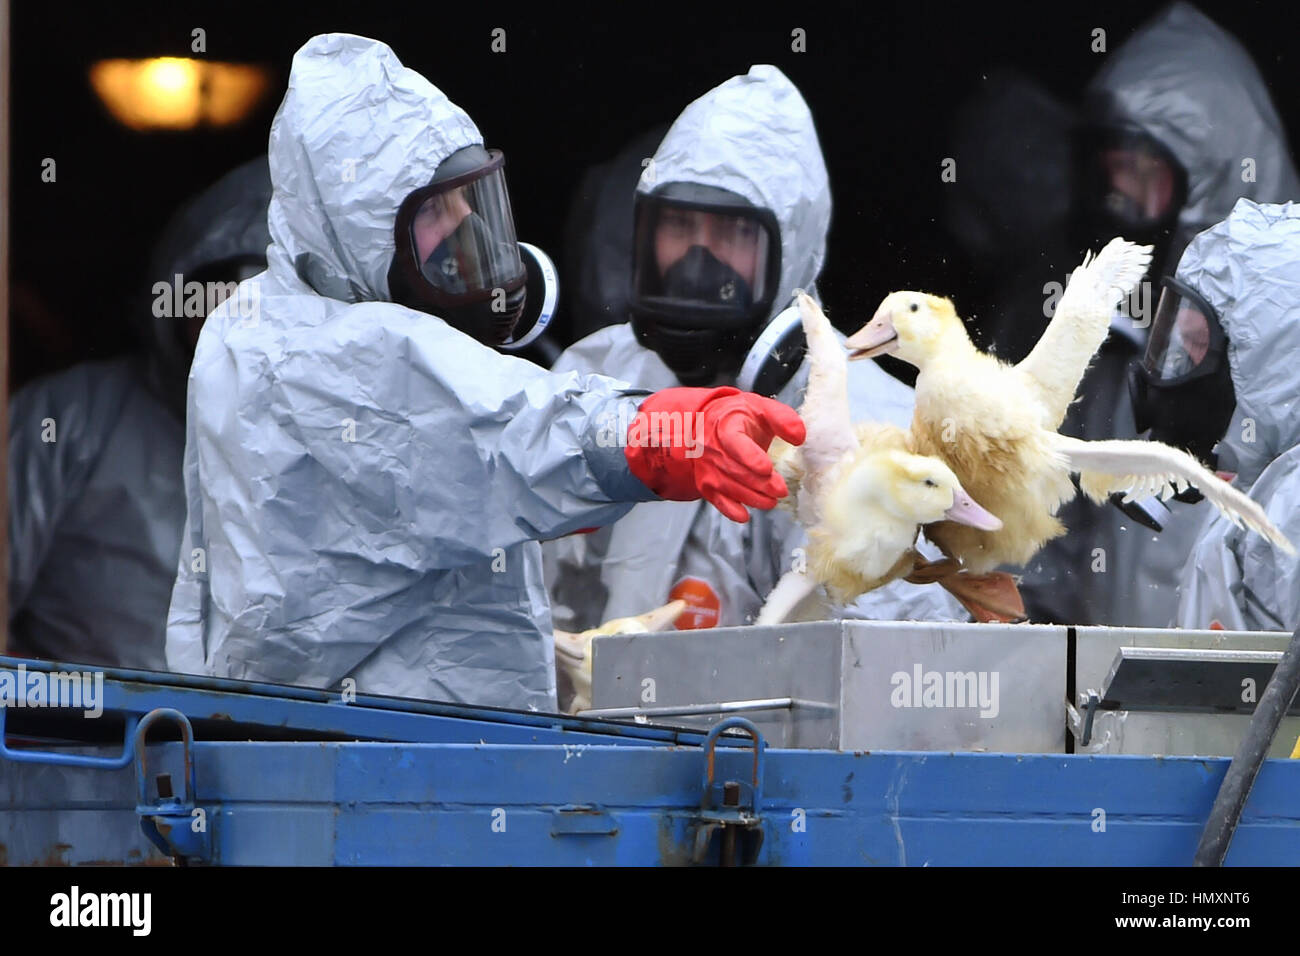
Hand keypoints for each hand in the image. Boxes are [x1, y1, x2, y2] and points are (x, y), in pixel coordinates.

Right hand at [624, 386, 804, 521]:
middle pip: (735, 470)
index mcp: (725, 426)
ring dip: (752, 498)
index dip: (750, 457)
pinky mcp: (707, 484)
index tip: (767, 468)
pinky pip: (717, 501)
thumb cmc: (739, 417)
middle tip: (781, 490)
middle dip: (760, 484)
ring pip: (729, 488)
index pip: (735, 443)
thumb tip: (799, 437)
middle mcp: (711, 448)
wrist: (709, 424)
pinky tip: (745, 515)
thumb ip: (783, 418)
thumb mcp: (762, 407)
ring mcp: (707, 468)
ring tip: (772, 501)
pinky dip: (730, 510)